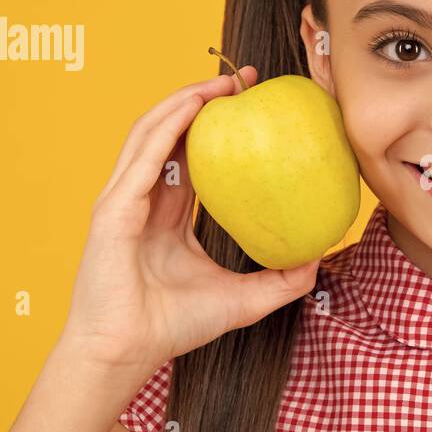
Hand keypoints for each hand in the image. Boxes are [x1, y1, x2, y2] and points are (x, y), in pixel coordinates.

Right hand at [56, 66, 320, 390]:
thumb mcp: (242, 299)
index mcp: (165, 214)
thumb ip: (279, 281)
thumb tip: (318, 261)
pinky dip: (168, 126)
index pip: (191, 157)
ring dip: (186, 100)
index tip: (253, 104)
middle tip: (244, 79)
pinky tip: (195, 105)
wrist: (128, 352)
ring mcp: (124, 199)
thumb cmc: (172, 328)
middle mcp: (142, 199)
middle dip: (204, 100)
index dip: (218, 127)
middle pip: (171, 134)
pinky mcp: (113, 207)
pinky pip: (144, 156)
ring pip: (152, 132)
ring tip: (222, 82)